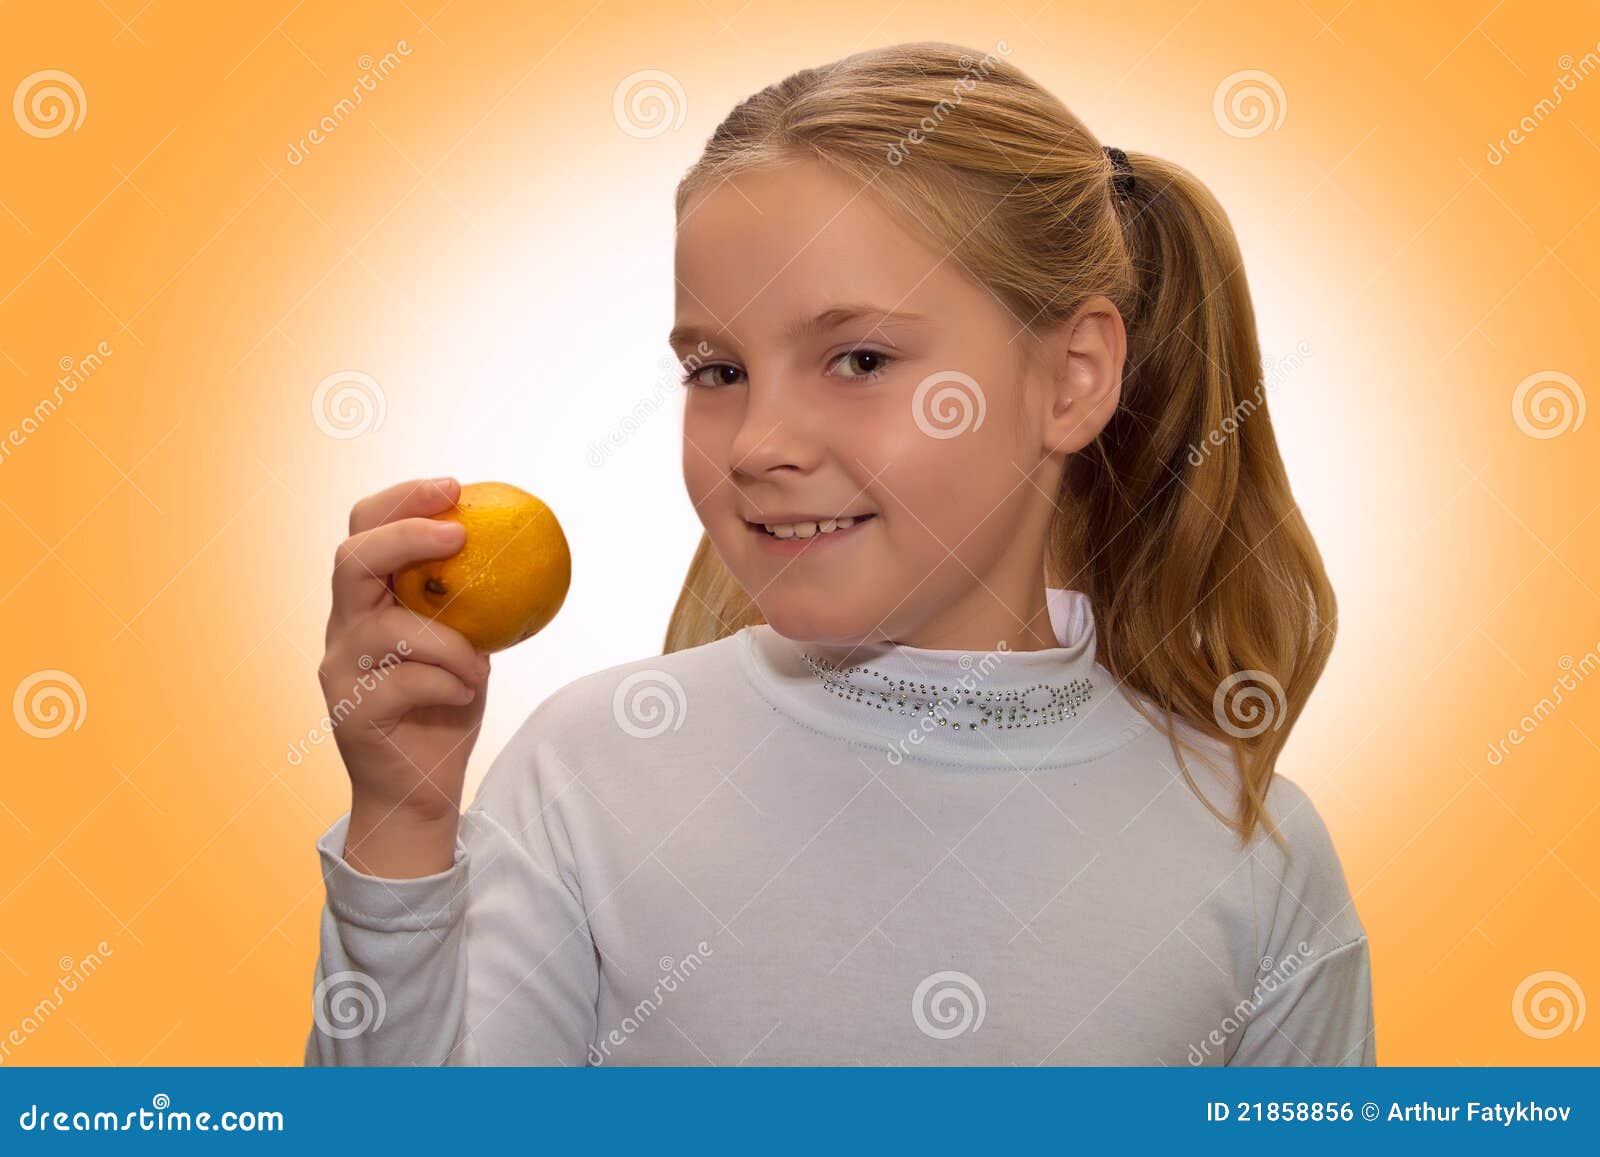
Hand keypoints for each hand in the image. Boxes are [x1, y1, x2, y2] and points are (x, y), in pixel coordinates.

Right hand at [319, 477, 489, 875]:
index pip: (364, 530)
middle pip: (352, 560)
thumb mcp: (466, 645)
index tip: (452, 486)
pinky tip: (465, 696)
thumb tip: (521, 550)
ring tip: (481, 664)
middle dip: (406, 535)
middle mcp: (342, 628)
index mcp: (365, 602)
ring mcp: (339, 670)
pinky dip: (449, 683)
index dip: (401, 500)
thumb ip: (472, 603)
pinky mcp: (350, 712)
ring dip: (451, 641)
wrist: (419, 792)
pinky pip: (407, 681)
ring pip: (388, 626)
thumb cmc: (446, 710)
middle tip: (460, 533)